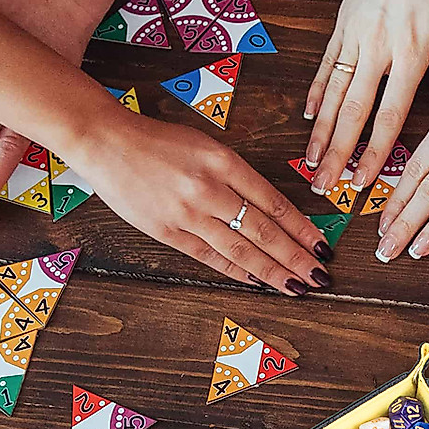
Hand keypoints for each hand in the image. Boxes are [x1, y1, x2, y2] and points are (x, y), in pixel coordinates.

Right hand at [73, 110, 331, 294]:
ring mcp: (187, 213)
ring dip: (273, 271)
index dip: (302, 228)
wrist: (106, 142)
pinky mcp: (167, 231)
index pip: (273, 202)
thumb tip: (272, 213)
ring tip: (297, 286)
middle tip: (321, 276)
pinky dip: (236, 271)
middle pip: (263, 230)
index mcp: (223, 161)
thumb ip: (237, 176)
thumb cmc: (158, 142)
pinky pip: (210, 257)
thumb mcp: (205, 146)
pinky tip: (258, 281)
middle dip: (296, 257)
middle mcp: (209, 188)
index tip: (323, 245)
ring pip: (240, 249)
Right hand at [304, 0, 428, 196]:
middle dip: (338, 156)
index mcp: (412, 52)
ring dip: (321, 133)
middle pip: (353, 114)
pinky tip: (309, 117)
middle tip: (326, 186)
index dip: (373, 155)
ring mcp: (357, 34)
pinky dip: (316, 93)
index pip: (388, 117)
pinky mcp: (344, 21)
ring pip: (334, 94)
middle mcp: (379, 47)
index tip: (363, 184)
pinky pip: (328, 64)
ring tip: (311, 163)